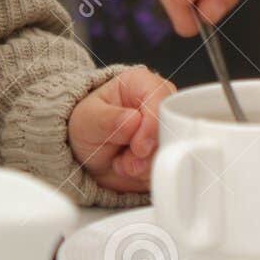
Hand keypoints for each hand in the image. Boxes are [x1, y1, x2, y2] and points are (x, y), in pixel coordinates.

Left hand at [68, 66, 173, 193]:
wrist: (86, 154)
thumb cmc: (89, 126)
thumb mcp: (87, 119)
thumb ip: (108, 119)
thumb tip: (133, 120)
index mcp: (142, 83)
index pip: (161, 99)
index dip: (152, 126)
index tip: (139, 147)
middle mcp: (160, 104)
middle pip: (174, 127)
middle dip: (149, 153)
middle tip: (127, 161)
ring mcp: (167, 130)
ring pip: (173, 152)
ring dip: (146, 166)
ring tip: (122, 163)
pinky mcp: (169, 153)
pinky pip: (170, 168)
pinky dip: (148, 176)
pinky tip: (131, 170)